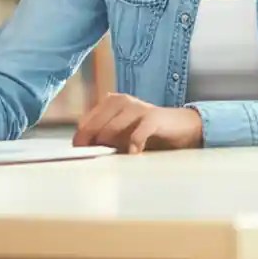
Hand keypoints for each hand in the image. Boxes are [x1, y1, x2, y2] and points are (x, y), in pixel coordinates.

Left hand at [72, 93, 202, 153]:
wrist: (181, 127)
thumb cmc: (147, 132)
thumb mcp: (123, 135)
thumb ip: (105, 139)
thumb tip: (84, 150)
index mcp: (111, 103)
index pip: (87, 120)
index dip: (81, 137)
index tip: (77, 151)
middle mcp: (122, 101)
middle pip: (96, 123)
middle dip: (90, 141)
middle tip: (88, 156)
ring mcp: (137, 108)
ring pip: (113, 126)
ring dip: (109, 143)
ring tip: (109, 156)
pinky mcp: (153, 117)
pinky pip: (138, 131)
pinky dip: (133, 143)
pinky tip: (133, 153)